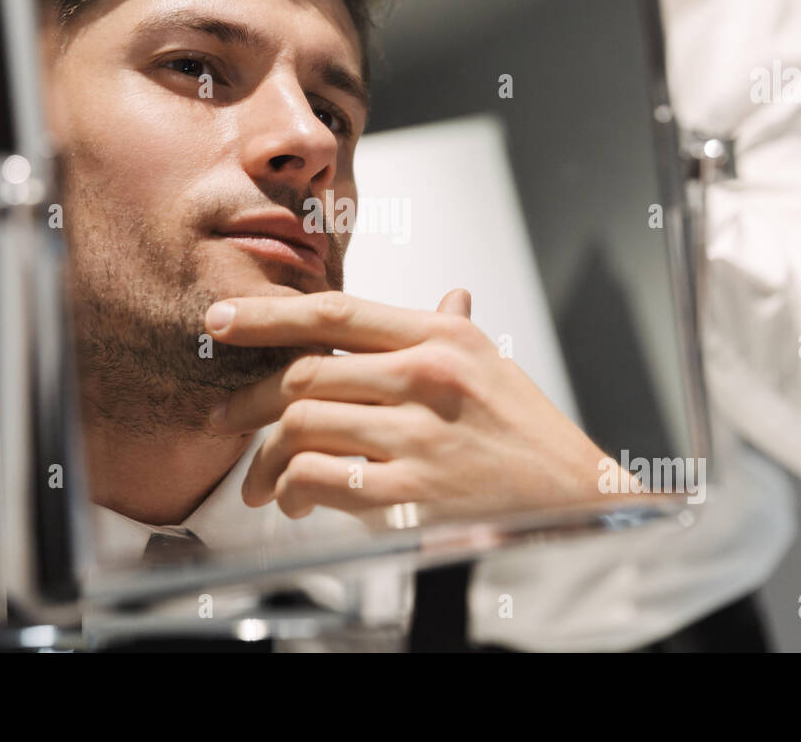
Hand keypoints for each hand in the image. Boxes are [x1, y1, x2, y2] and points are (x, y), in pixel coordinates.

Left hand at [203, 289, 635, 521]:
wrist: (577, 503)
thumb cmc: (531, 436)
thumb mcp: (495, 366)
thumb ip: (454, 331)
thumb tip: (448, 296)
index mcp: (441, 340)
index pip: (336, 316)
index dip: (268, 317)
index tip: (223, 323)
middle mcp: (426, 377)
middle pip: (305, 374)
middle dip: (249, 402)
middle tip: (224, 419)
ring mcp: (418, 435)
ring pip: (302, 427)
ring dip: (266, 458)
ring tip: (263, 480)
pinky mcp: (411, 493)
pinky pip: (321, 479)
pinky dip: (294, 491)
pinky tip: (297, 501)